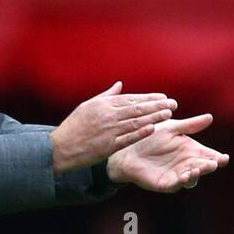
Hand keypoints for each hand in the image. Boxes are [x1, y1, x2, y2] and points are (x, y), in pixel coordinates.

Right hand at [51, 82, 176, 173]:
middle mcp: (107, 116)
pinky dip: (140, 133)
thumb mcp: (87, 106)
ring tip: (168, 114)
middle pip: (137, 108)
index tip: (163, 97)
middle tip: (173, 104)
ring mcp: (108, 131)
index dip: (149, 98)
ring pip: (135, 122)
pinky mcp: (108, 146)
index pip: (131, 99)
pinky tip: (152, 129)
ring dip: (154, 118)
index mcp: (103, 104)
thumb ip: (106, 95)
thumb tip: (120, 85)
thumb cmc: (73, 127)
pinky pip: (127, 138)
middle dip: (157, 106)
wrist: (60, 148)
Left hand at [106, 113, 228, 191]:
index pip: (208, 155)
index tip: (225, 158)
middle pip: (202, 167)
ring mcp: (177, 175)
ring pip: (191, 177)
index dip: (217, 158)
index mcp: (190, 150)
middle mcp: (186, 164)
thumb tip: (210, 117)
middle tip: (214, 163)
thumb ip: (190, 125)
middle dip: (209, 166)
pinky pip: (176, 184)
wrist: (129, 148)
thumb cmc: (150, 137)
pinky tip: (186, 175)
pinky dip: (182, 181)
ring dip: (197, 174)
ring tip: (199, 168)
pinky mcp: (165, 184)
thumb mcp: (172, 128)